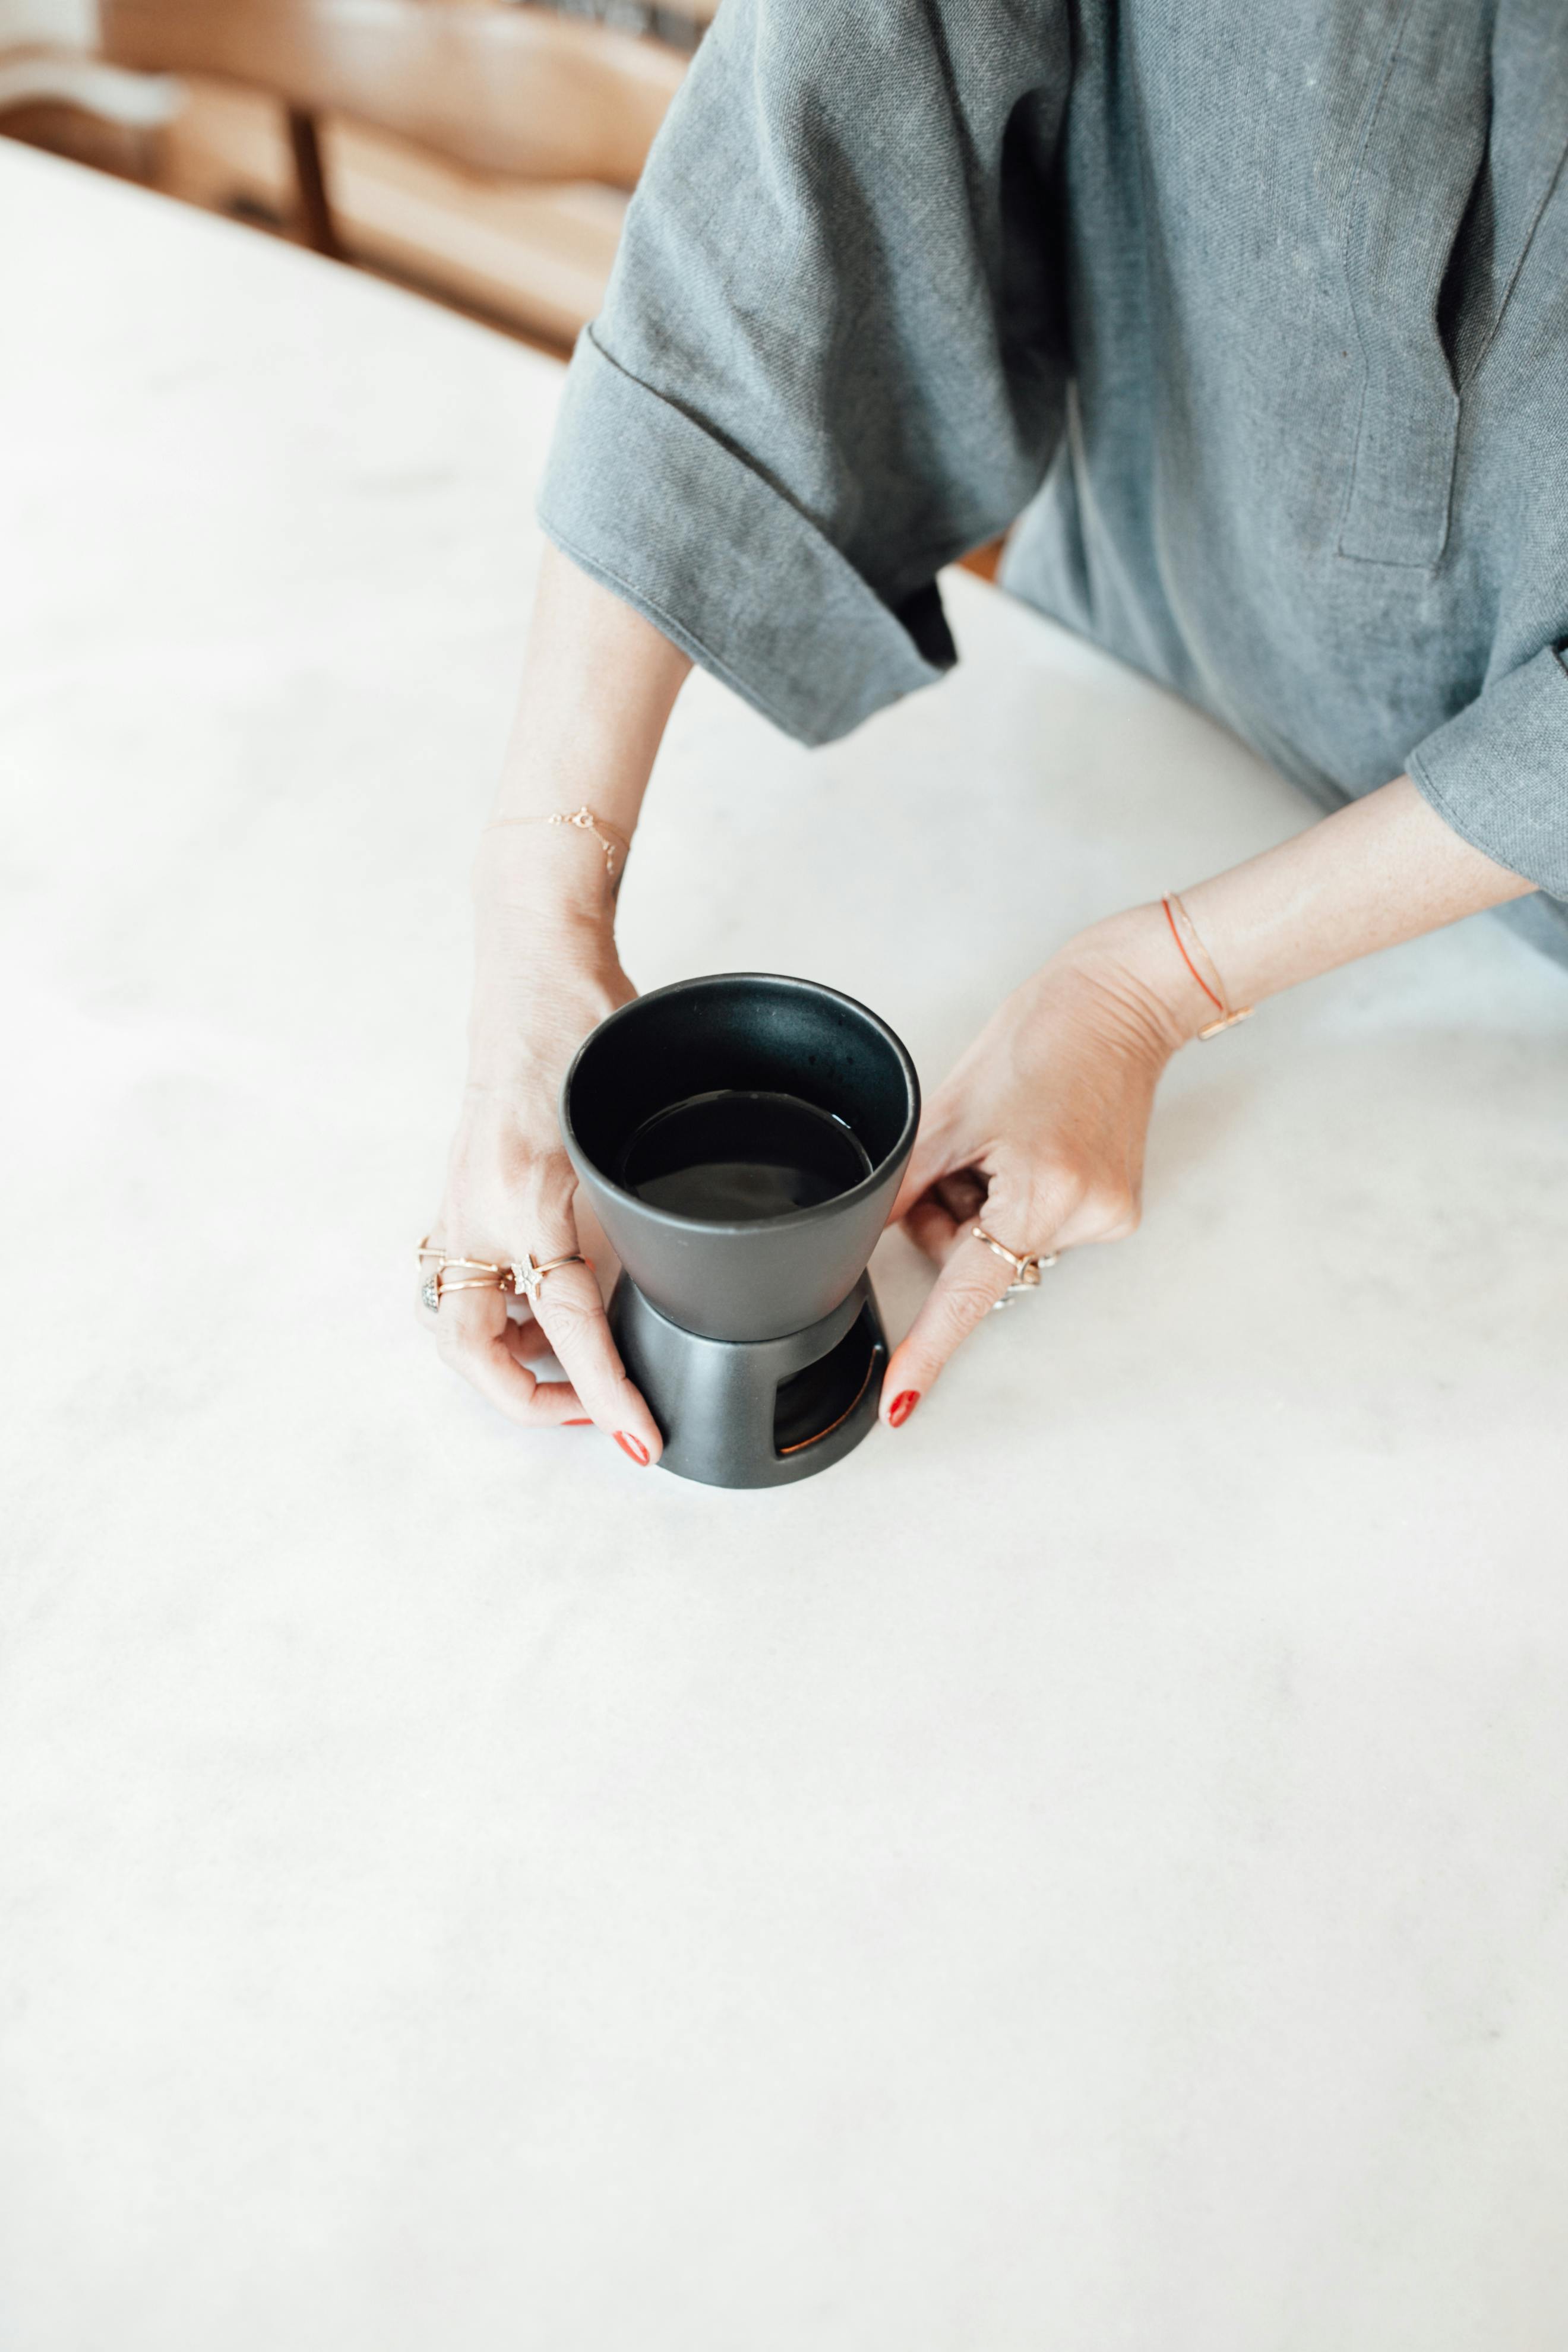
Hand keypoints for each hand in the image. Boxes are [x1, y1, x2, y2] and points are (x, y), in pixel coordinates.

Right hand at [417, 827, 662, 1464]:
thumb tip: (662, 1297)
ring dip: (504, 1362)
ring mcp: (460, 1202)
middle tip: (599, 1411)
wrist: (537, 966)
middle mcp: (476, 1210)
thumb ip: (635, 1223)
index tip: (639, 1439)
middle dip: (532, 1399)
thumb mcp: (626, 1136)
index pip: (569, 1327)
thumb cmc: (589, 1027)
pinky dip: (494, 1315)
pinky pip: (457, 1280)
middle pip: (473, 1350)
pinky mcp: (462, 1192)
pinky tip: (539, 1319)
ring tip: (571, 1375)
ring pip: (454, 1322)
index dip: (609, 1392)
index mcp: (525, 1197)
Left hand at [879, 906, 1193, 1427]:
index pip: (966, 1293)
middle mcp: (1083, 1218)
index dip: (927, 1350)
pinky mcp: (1117, 1209)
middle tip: (965, 1152)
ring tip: (1007, 1135)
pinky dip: (1020, 1196)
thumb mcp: (952, 1110)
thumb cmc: (1044, 1037)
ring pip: (1006, 1242)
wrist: (1120, 1000)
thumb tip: (866, 1235)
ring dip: (986, 1203)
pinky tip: (1034, 1143)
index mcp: (1039, 1196)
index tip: (901, 1403)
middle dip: (951, 1218)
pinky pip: (1040, 1225)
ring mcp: (1107, 1218)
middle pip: (978, 1260)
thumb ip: (905, 1184)